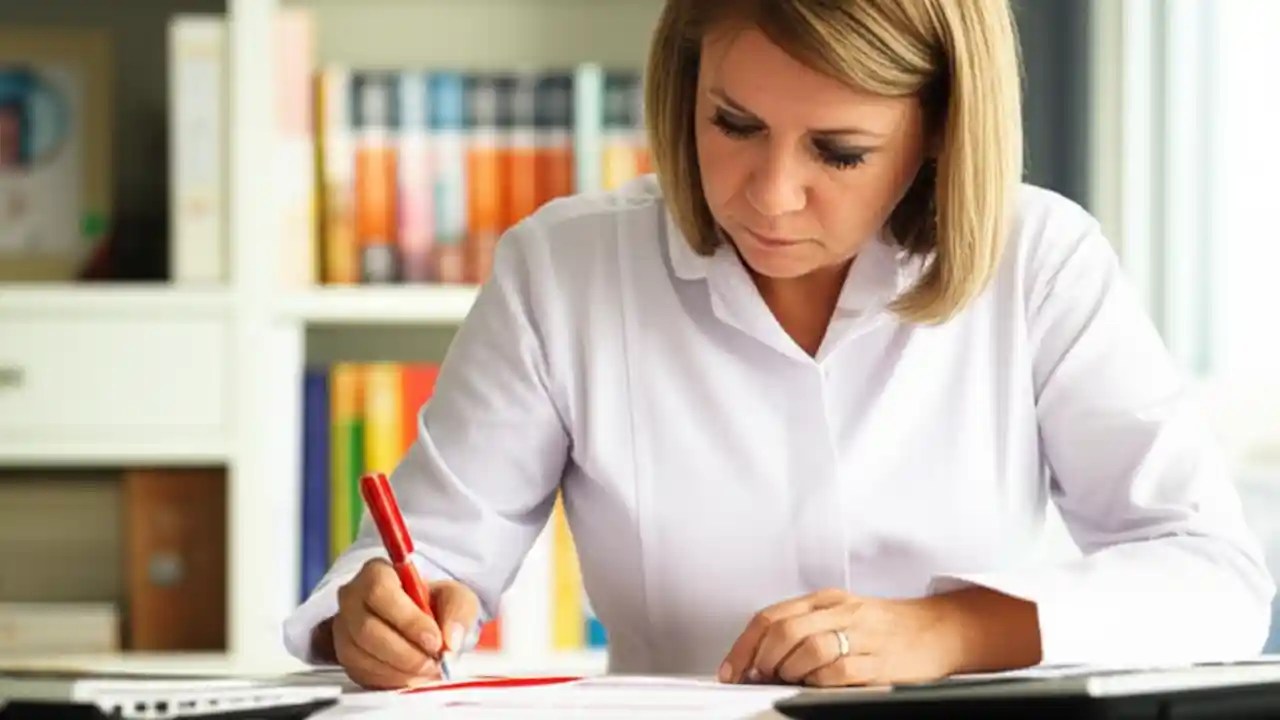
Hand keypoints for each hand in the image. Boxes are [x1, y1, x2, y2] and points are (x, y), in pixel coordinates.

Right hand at [326, 558, 480, 688]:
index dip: (408, 620)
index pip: (380, 591)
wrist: (421, 624)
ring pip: (361, 655)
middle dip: (405, 652)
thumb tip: (450, 640)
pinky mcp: (345, 656)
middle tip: (433, 662)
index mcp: (376, 573)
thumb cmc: (433, 604)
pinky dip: (391, 680)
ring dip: (400, 669)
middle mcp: (352, 598)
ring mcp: (343, 628)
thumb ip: (458, 611)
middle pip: (367, 629)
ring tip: (427, 670)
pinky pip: (360, 673)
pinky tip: (412, 675)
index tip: (434, 640)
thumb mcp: (456, 597)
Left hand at [719, 588, 959, 687]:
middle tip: (759, 677)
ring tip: (791, 680)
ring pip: (808, 649)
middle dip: (762, 660)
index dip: (744, 646)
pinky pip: (839, 673)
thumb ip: (802, 627)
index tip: (731, 669)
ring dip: (790, 670)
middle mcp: (841, 613)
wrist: (937, 629)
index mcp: (825, 599)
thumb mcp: (839, 614)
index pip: (771, 617)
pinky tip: (817, 686)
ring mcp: (861, 636)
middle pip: (784, 632)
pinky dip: (819, 682)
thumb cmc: (885, 626)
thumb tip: (757, 657)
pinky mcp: (879, 663)